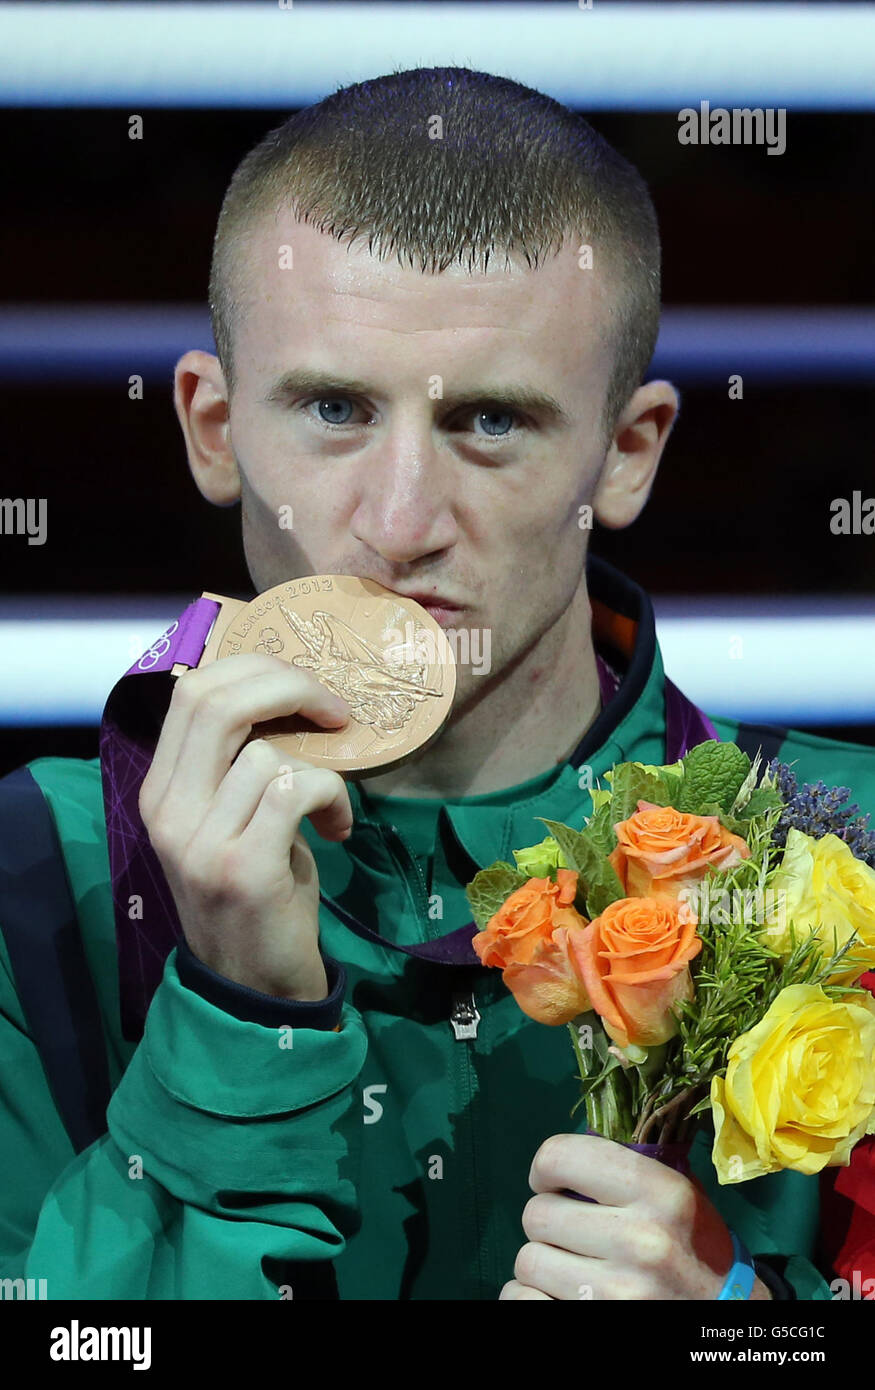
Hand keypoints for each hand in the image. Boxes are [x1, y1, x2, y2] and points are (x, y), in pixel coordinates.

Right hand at [138, 652, 352, 999]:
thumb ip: (235, 763)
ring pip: (268, 752)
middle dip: (289, 686)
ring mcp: (200, 841)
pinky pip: (297, 790)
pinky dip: (333, 798)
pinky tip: (337, 828)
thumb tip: (286, 695)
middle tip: (333, 709)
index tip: (305, 686)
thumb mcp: (227, 820)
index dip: (256, 669)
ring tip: (331, 805)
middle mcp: (168, 811)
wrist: (252, 986)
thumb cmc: (252, 893)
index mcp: (160, 791)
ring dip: (323, 768)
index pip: (191, 691)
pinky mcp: (242, 867)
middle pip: (217, 702)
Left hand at [500, 1133, 771, 1300]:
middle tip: (571, 1231)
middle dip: (549, 1221)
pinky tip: (563, 1292)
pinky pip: (522, 1298)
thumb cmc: (694, 1246)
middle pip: (537, 1214)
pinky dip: (533, 1295)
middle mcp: (640, 1241)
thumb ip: (628, 1166)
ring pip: (528, 1260)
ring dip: (544, 1261)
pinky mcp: (595, 1325)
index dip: (546, 1168)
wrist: (726, 1315)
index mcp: (661, 1193)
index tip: (552, 1182)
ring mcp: (618, 1293)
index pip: (561, 1156)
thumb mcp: (679, 1194)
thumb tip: (565, 1151)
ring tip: (573, 1265)